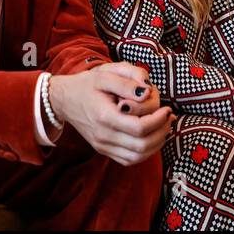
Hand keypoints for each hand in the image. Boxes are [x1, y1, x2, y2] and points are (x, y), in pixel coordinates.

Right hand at [49, 62, 172, 165]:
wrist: (64, 99)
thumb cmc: (87, 84)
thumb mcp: (105, 73)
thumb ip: (128, 80)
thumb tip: (147, 92)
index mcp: (104, 116)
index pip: (140, 128)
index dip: (158, 120)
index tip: (166, 108)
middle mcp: (103, 136)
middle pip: (142, 145)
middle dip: (161, 132)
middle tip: (168, 117)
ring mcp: (102, 146)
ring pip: (138, 156)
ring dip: (157, 143)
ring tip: (163, 126)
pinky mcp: (103, 150)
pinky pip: (129, 159)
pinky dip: (145, 152)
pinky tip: (152, 137)